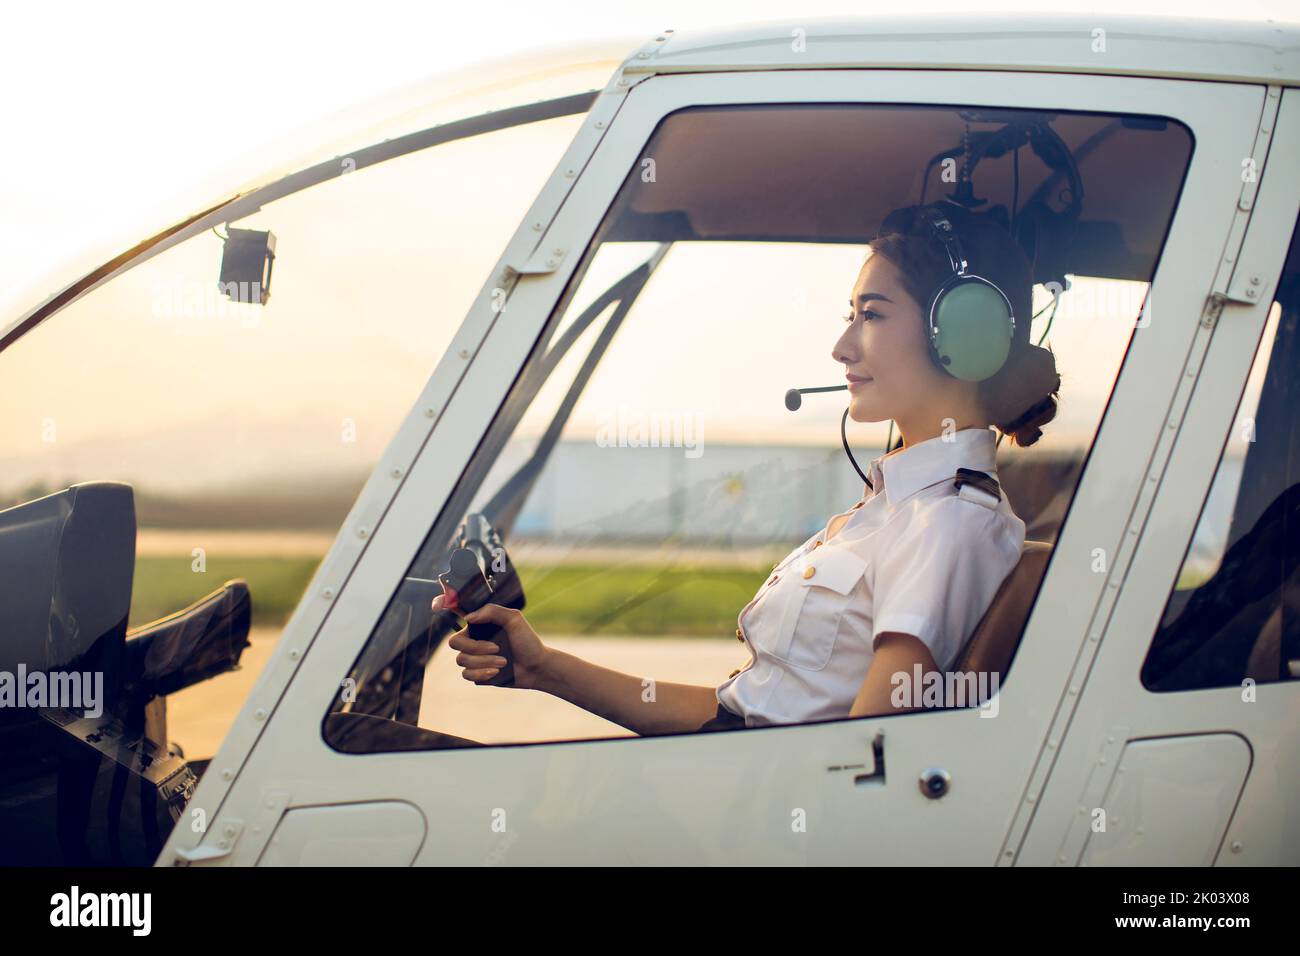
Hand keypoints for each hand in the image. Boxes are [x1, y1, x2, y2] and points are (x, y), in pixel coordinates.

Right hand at [431, 593, 549, 689]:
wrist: (536, 667)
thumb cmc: (527, 641)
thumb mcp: (515, 619)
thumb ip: (493, 612)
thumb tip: (470, 617)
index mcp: (480, 624)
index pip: (456, 613)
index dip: (442, 604)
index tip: (436, 604)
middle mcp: (473, 639)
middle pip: (455, 643)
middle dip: (475, 648)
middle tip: (496, 648)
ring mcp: (474, 657)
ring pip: (462, 660)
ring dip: (484, 662)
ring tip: (503, 662)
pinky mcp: (477, 673)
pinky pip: (467, 674)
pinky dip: (481, 673)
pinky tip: (496, 672)